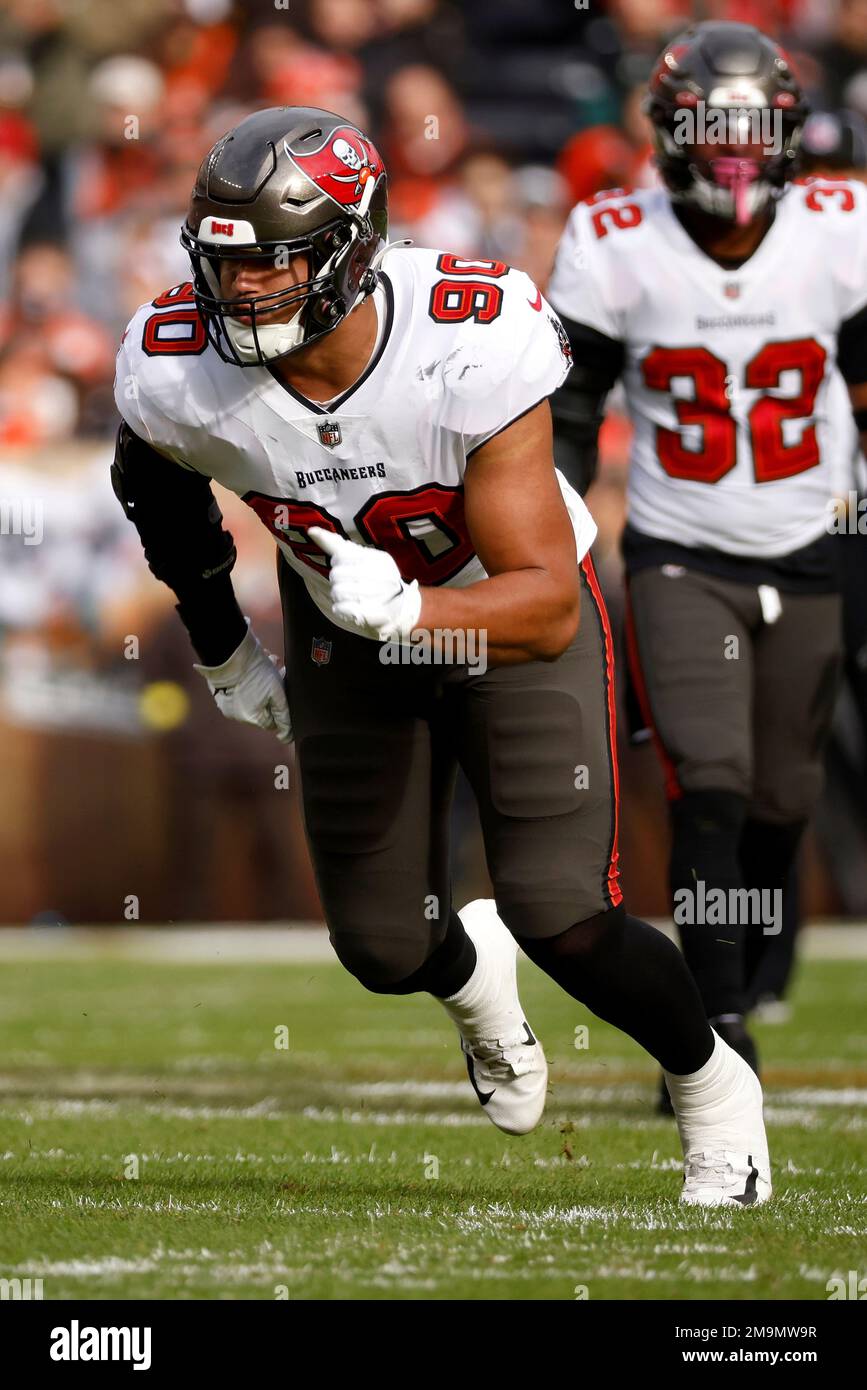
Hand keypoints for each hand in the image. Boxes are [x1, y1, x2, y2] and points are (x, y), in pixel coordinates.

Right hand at [193, 620, 291, 742]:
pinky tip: (256, 666)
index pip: (274, 721)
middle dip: (272, 692)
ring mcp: (228, 704)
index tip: (282, 688)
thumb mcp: (277, 694)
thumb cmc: (256, 672)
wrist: (231, 652)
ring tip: (268, 664)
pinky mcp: (221, 692)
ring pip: (253, 698)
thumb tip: (287, 739)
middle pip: (263, 708)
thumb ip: (283, 716)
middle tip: (277, 673)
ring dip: (262, 684)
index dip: (280, 705)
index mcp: (252, 718)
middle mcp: (238, 715)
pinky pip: (240, 691)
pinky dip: (249, 681)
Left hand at [309, 528, 421, 641]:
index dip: (338, 563)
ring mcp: (378, 596)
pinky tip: (351, 608)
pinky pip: (341, 608)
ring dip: (338, 596)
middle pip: (336, 574)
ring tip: (351, 598)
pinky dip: (341, 609)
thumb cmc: (376, 580)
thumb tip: (311, 530)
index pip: (341, 556)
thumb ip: (337, 545)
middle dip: (337, 581)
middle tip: (350, 586)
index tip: (346, 567)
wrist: (401, 610)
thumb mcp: (362, 558)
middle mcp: (381, 575)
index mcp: (378, 559)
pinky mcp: (370, 614)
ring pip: (337, 592)